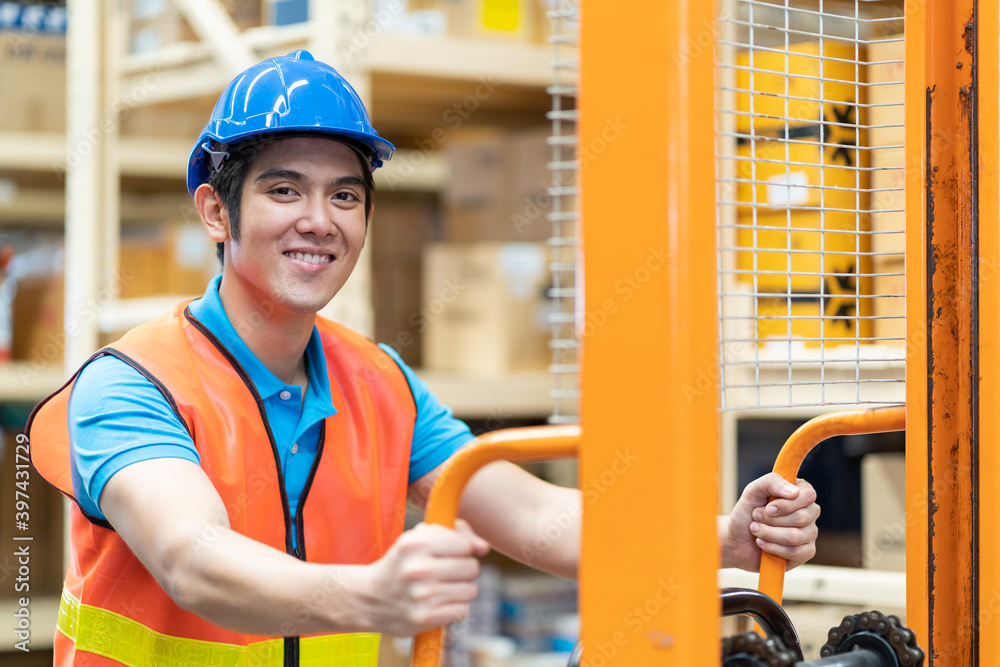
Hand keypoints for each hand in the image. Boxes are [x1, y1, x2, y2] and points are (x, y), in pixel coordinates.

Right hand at [356, 520, 489, 635]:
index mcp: (416, 543)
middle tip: (446, 573)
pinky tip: (439, 604)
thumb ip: (455, 533)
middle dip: (463, 570)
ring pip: (470, 590)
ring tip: (442, 588)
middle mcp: (418, 568)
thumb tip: (483, 547)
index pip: (465, 545)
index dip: (462, 550)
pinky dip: (454, 608)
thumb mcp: (418, 539)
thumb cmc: (401, 564)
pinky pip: (462, 610)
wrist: (368, 598)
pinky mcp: (424, 618)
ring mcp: (422, 595)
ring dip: (461, 590)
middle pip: (472, 568)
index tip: (451, 554)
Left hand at [721, 473, 819, 571]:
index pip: (808, 495)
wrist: (737, 539)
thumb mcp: (752, 491)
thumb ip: (771, 482)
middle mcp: (809, 512)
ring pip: (796, 536)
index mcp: (800, 492)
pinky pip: (795, 552)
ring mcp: (810, 533)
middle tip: (756, 517)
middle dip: (771, 520)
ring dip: (768, 533)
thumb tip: (794, 492)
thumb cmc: (747, 513)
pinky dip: (773, 548)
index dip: (787, 504)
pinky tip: (762, 544)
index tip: (768, 507)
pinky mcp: (806, 552)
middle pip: (802, 517)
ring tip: (755, 530)